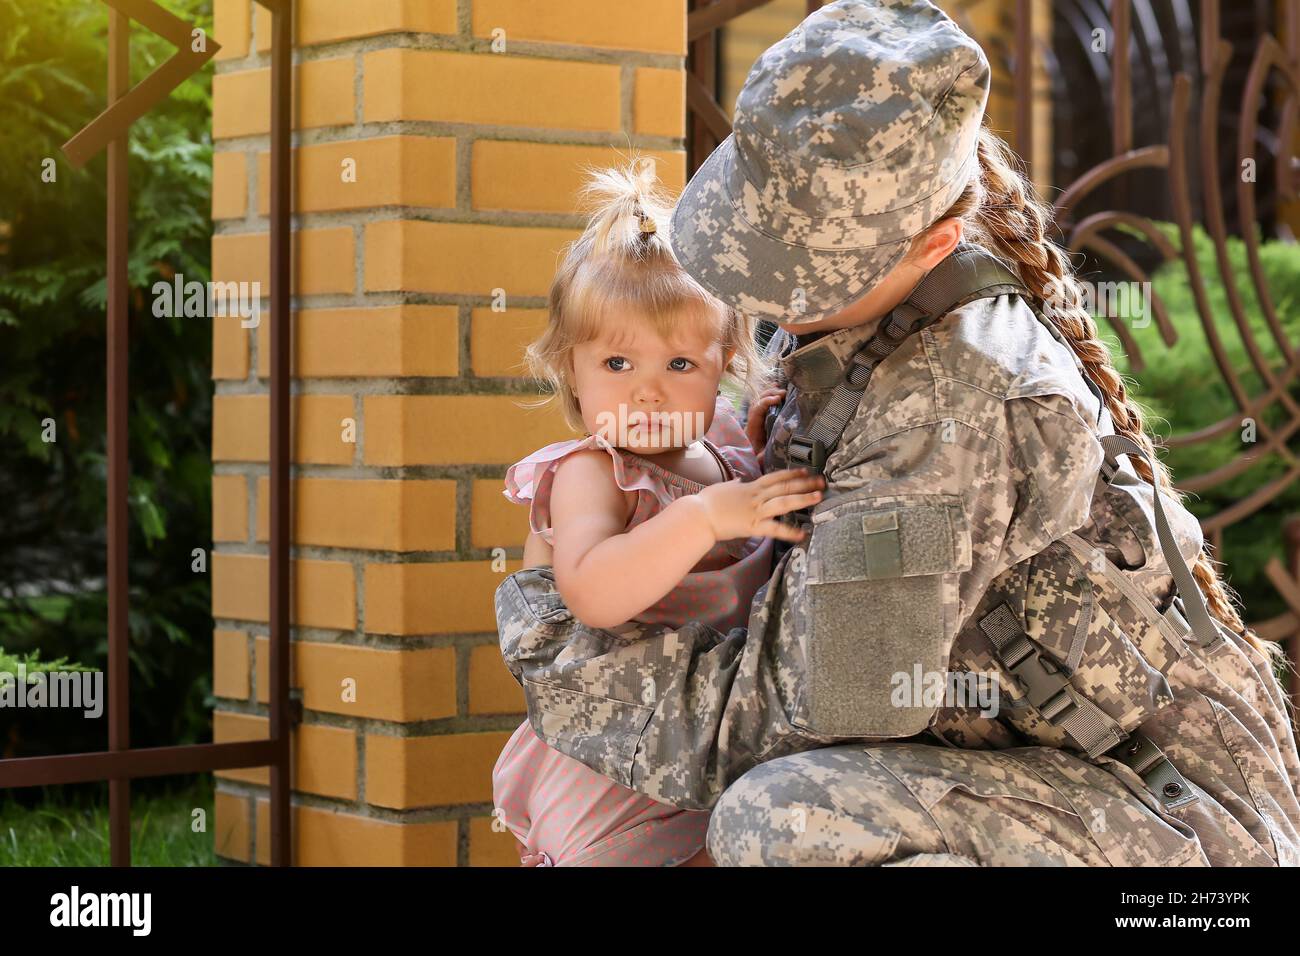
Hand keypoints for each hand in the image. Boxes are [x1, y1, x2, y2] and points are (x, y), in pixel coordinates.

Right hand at [692, 467, 825, 542]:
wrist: (698, 515)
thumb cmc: (707, 502)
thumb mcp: (724, 487)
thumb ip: (736, 484)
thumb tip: (740, 481)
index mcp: (750, 487)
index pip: (775, 477)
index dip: (792, 473)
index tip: (806, 471)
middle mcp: (757, 496)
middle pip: (785, 486)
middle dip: (805, 483)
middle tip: (822, 482)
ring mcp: (756, 510)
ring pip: (784, 501)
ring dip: (803, 498)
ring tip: (819, 497)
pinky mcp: (754, 526)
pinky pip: (775, 529)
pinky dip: (789, 532)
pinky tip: (802, 535)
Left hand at [745, 387, 786, 456]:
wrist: (749, 456)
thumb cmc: (756, 456)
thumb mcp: (760, 457)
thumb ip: (763, 455)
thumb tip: (768, 454)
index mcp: (752, 428)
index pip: (757, 410)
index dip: (766, 403)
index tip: (777, 400)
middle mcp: (752, 420)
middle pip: (758, 401)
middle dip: (769, 395)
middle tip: (783, 393)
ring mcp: (755, 417)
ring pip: (759, 400)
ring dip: (769, 393)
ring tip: (780, 389)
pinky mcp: (760, 417)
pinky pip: (763, 402)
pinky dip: (769, 394)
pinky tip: (776, 387)